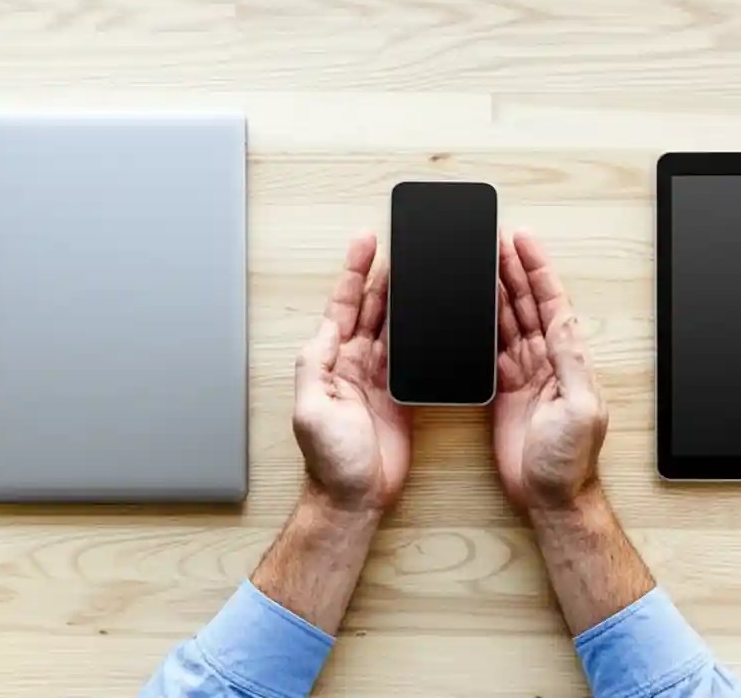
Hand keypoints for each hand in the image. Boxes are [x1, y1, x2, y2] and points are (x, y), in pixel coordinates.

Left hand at [293, 231, 411, 511]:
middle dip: (383, 274)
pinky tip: (429, 317)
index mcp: (330, 361)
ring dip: (402, 298)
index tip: (367, 242)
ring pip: (392, 327)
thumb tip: (327, 327)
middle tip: (400, 245)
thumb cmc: (330, 462)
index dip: (355, 273)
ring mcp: (377, 378)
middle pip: (371, 308)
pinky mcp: (400, 395)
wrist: (355, 498)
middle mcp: (353, 364)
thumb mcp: (311, 409)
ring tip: (417, 269)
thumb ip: (315, 365)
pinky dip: (419, 334)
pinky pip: (411, 356)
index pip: (344, 307)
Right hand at [493, 230, 607, 511]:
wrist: (551, 497)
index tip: (523, 241)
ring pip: (508, 321)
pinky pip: (492, 350)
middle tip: (494, 240)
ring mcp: (527, 374)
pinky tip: (472, 306)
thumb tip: (562, 318)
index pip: (552, 302)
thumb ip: (570, 362)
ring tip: (480, 261)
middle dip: (512, 270)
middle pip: (527, 304)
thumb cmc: (571, 461)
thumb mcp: (580, 407)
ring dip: (495, 290)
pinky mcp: (505, 391)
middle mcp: (549, 361)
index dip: (538, 269)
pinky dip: (481, 326)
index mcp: (570, 360)